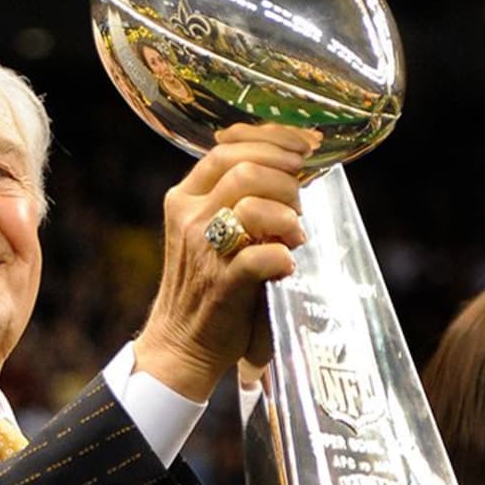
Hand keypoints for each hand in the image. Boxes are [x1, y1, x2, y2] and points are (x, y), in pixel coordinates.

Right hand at [132, 124, 316, 401]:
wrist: (181, 342)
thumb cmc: (207, 283)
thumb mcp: (210, 230)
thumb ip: (236, 198)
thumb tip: (292, 168)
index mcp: (184, 198)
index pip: (225, 149)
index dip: (270, 142)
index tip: (302, 149)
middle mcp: (188, 217)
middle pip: (244, 171)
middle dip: (286, 182)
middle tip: (298, 207)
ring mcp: (202, 250)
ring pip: (253, 206)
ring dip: (288, 217)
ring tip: (294, 236)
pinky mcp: (222, 283)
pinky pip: (263, 256)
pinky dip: (283, 257)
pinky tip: (286, 266)